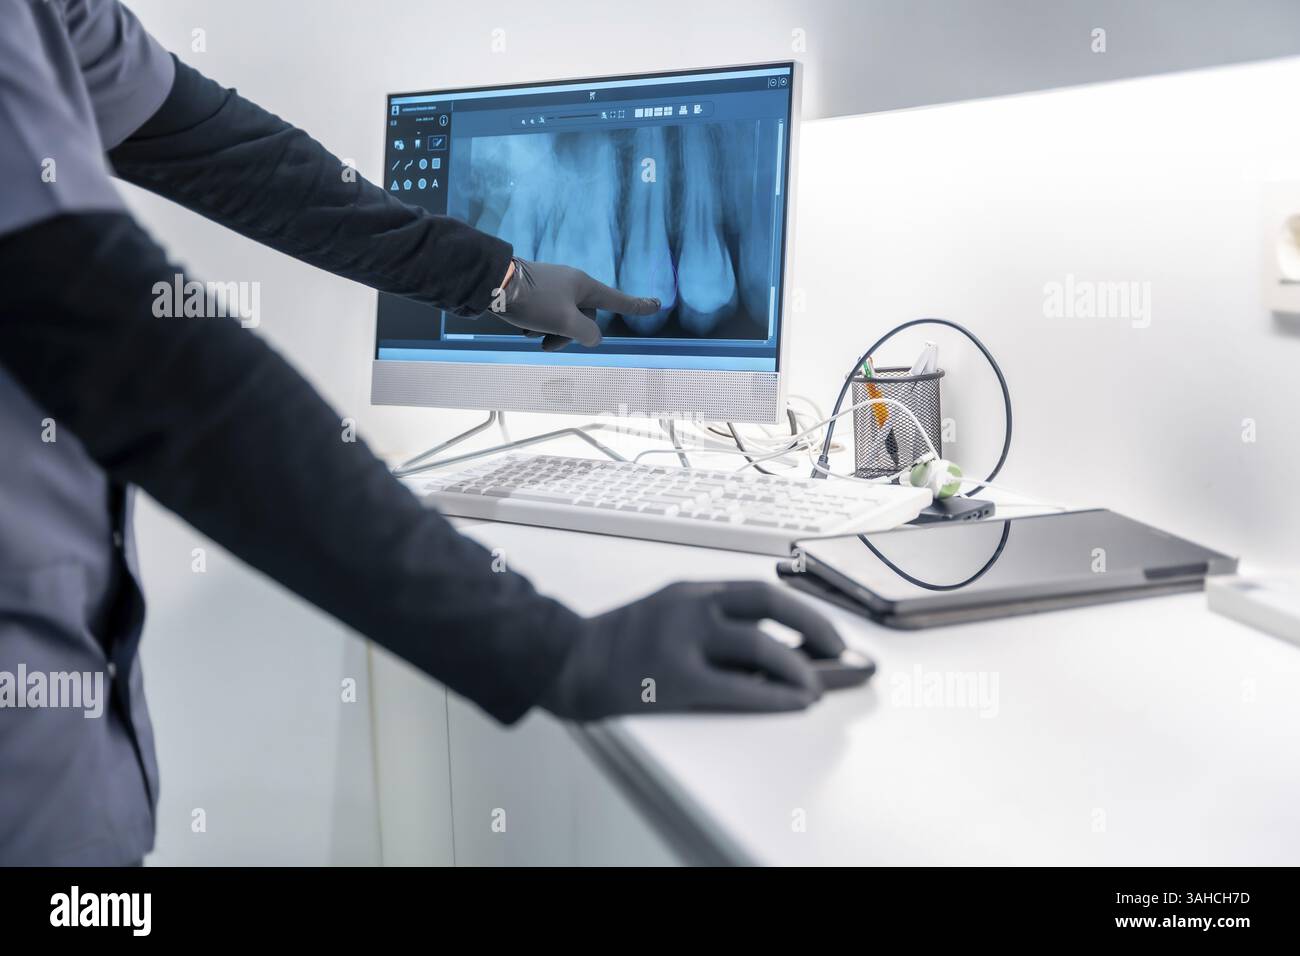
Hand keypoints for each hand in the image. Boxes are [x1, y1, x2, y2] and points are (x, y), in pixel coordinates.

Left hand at [492, 257, 659, 350]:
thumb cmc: (534, 302)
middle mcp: (572, 283)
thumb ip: (586, 333)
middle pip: (585, 317)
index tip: (657, 304)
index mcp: (584, 286)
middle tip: (548, 344)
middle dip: (569, 335)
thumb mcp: (565, 322)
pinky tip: (524, 328)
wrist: (494, 284)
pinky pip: (548, 314)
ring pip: (564, 318)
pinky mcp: (537, 290)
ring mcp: (554, 286)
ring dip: (551, 332)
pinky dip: (540, 325)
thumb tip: (593, 337)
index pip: (618, 300)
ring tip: (531, 335)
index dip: (638, 306)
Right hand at [540, 581, 845, 719]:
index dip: (802, 609)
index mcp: (690, 590)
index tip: (827, 631)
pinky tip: (796, 702)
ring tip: (817, 687)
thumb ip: (709, 624)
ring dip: (798, 667)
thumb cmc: (618, 646)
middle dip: (813, 626)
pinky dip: (775, 696)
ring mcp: (680, 640)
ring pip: (759, 646)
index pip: (759, 591)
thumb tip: (774, 652)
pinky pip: (738, 688)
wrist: (563, 661)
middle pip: (768, 604)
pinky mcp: (673, 678)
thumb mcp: (665, 615)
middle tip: (839, 652)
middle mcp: (690, 606)